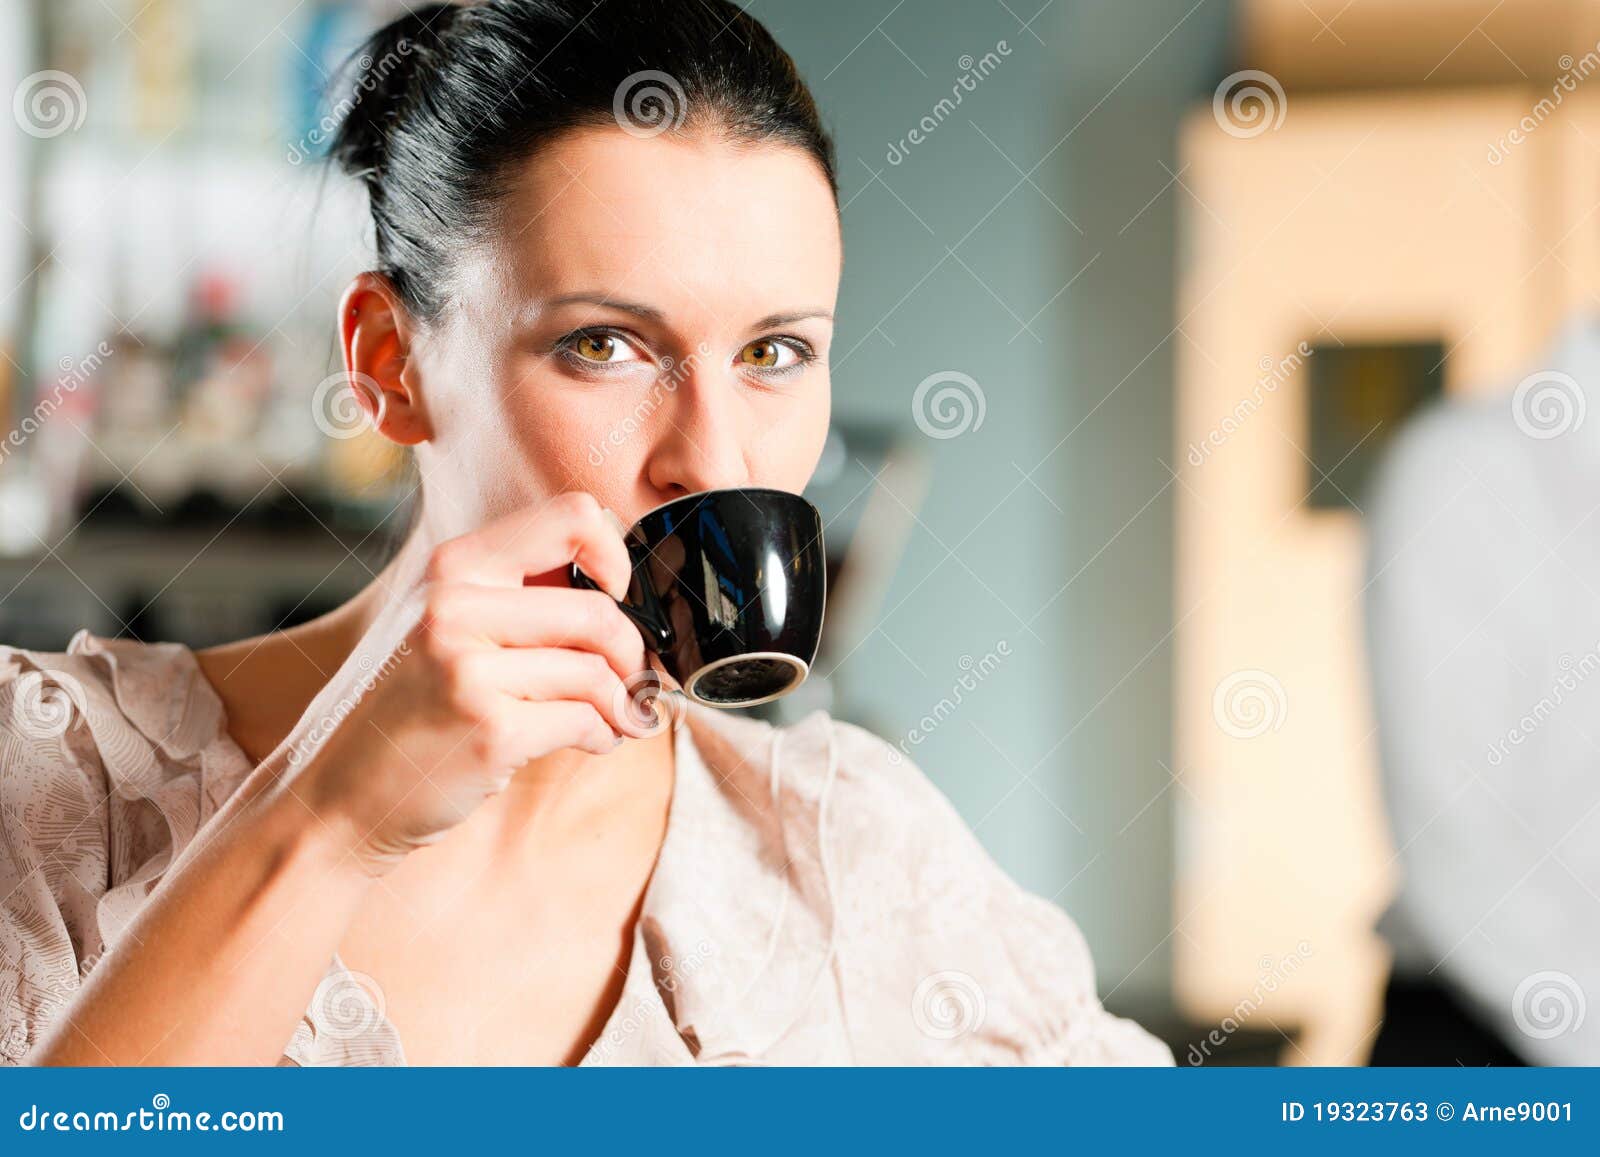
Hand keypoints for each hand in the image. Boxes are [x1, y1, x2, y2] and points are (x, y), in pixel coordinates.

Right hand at [289, 492, 653, 873]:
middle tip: (629, 678)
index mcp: (455, 566)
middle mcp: (456, 606)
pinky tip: (592, 740)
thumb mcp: (443, 622)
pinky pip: (587, 720)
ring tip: (611, 717)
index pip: (574, 517)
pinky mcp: (491, 730)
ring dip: (621, 702)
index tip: (615, 596)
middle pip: (599, 610)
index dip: (614, 558)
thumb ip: (513, 591)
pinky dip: (605, 734)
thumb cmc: (409, 707)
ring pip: (598, 670)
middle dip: (630, 653)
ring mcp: (469, 670)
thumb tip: (614, 579)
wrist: (339, 793)